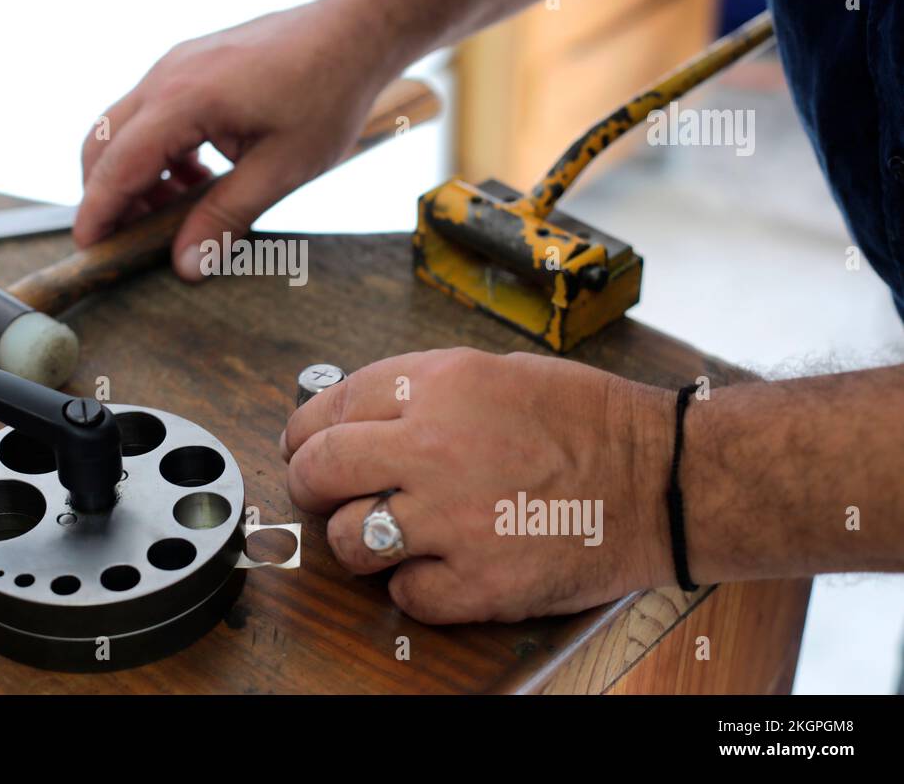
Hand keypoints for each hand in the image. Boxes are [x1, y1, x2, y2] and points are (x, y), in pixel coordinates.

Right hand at [74, 0, 394, 278]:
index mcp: (184, 98)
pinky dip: (158, 152)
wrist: (354, 29)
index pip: (119, 164)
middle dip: (107, 195)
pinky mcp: (190, 65)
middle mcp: (167, 75)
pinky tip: (198, 180)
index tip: (88, 249)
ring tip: (173, 215)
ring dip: (136, 175)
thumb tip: (184, 266)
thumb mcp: (281, 169)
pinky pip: (152, 114)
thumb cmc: (327, 93)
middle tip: (127, 240)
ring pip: (125, 128)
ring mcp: (176, 65)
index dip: (98, 211)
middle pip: (104, 142)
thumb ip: (226, 217)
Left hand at [282, 348, 675, 622]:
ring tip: (387, 532)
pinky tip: (438, 565)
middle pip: (318, 472)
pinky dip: (413, 585)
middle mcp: (434, 448)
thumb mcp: (494, 372)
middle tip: (321, 491)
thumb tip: (353, 414)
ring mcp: (454, 521)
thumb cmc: (586, 421)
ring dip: (357, 539)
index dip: (304, 430)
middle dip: (309, 484)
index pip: (328, 407)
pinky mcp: (480, 583)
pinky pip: (405, 594)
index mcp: (437, 386)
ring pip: (348, 541)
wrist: (662, 478)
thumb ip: (418, 390)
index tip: (303, 444)